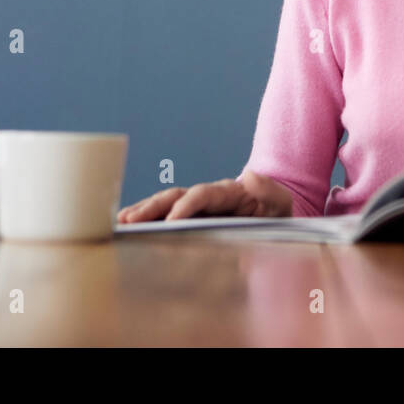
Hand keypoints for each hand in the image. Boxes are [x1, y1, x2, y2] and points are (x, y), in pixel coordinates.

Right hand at [117, 172, 293, 222]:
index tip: (171, 221)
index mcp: (229, 191)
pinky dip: (148, 221)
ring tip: (122, 222)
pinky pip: (167, 217)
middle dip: (153, 207)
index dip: (187, 206)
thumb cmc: (277, 210)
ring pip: (166, 205)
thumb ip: (269, 189)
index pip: (203, 195)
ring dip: (144, 212)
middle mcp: (208, 196)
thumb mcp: (281, 200)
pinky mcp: (193, 218)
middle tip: (131, 220)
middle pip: (176, 196)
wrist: (276, 216)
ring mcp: (198, 206)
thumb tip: (250, 174)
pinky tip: (129, 229)